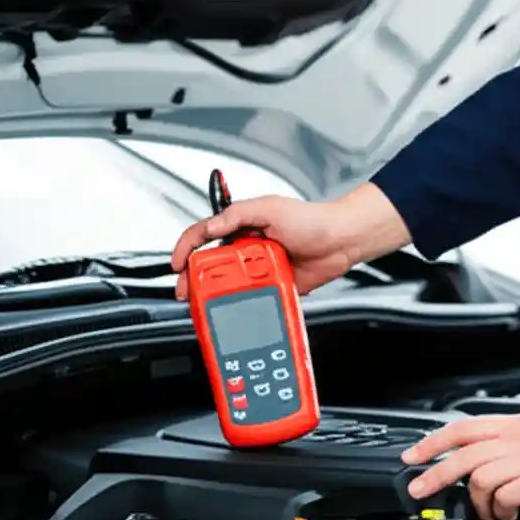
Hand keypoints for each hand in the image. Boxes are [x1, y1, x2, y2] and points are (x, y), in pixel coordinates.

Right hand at [170, 183, 411, 299]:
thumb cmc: (312, 219)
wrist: (342, 241)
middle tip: (186, 291)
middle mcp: (247, 249)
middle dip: (195, 279)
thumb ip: (236, 215)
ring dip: (218, 294)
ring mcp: (260, 269)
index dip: (186, 249)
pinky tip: (238, 310)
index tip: (176, 264)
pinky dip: (245, 305)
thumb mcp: (269, 208)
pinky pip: (255, 298)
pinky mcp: (274, 286)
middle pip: (212, 266)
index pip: (204, 236)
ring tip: (208, 303)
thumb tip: (209, 227)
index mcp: (241, 228)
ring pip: (231, 286)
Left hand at [401, 410, 519, 519]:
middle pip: (462, 455)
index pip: (461, 429)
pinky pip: (505, 497)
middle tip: (420, 491)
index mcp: (512, 424)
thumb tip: (485, 460)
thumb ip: (510, 442)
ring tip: (490, 514)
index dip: (432, 442)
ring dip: (479, 504)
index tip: (413, 456)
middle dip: (435, 475)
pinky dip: (501, 511)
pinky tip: (508, 515)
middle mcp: (515, 438)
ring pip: (481, 480)